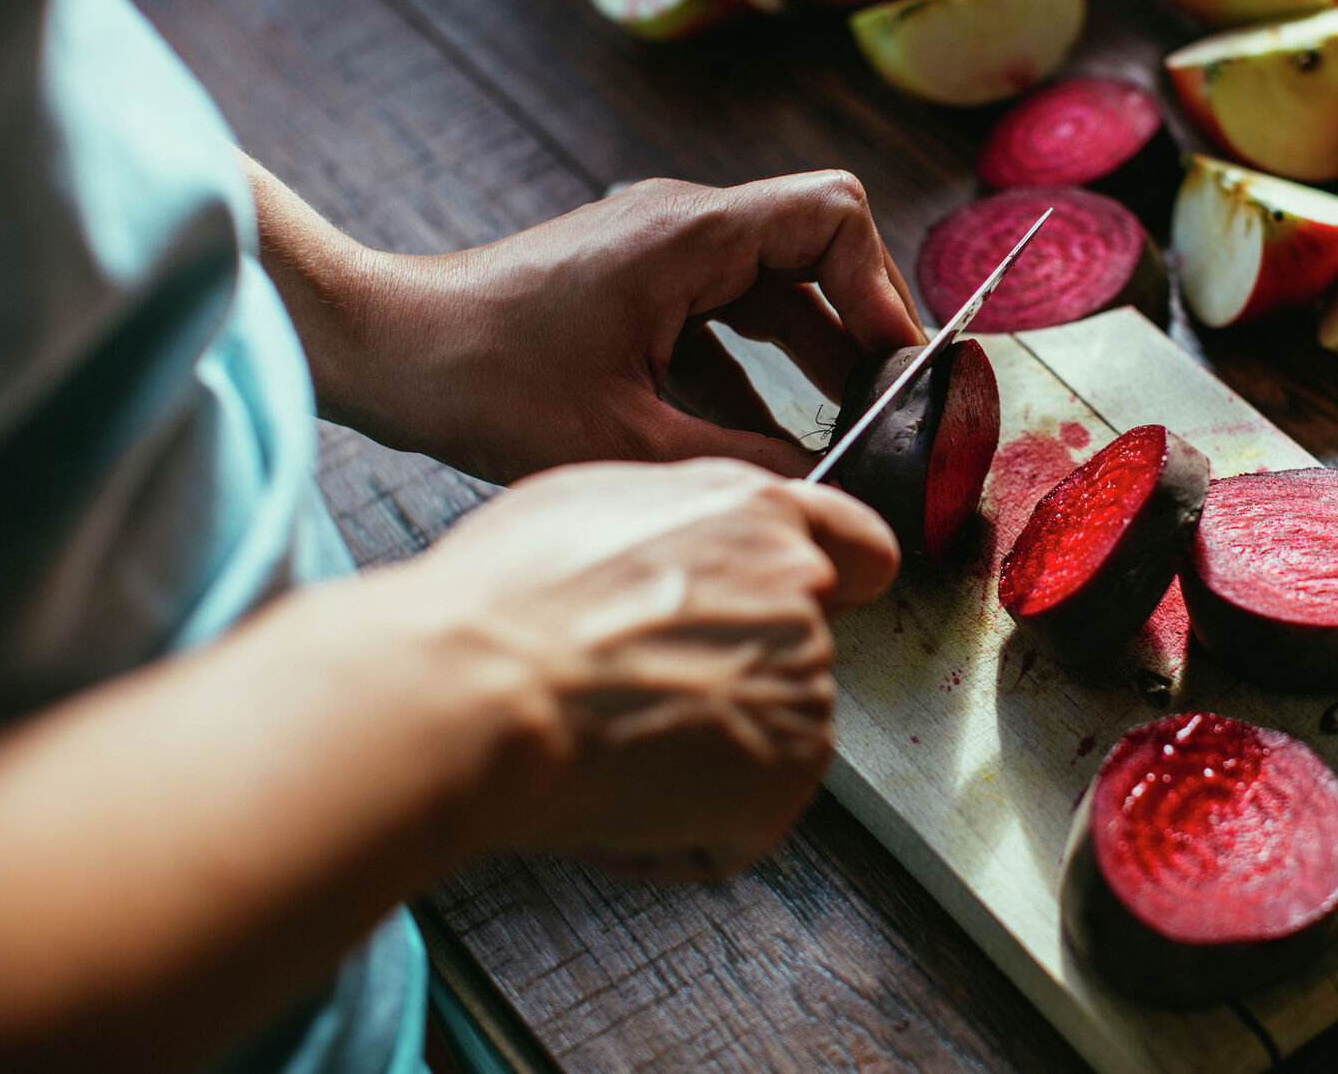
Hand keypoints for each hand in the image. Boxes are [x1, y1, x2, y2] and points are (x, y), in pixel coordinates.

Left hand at [265, 167, 924, 483]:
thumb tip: (819, 488)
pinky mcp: (633, 284)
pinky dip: (755, 369)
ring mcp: (656, 251)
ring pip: (771, 287)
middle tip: (886, 404)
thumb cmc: (485, 379)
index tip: (894, 364)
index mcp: (690, 234)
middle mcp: (681, 224)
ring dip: (811, 353)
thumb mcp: (625, 440)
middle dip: (858, 326)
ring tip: (845, 426)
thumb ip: (739, 459)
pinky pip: (723, 315)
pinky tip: (767, 438)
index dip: (880, 286)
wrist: (385, 351)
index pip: (833, 215)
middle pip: (815, 249)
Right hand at [375, 457, 898, 876]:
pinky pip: (735, 821)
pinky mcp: (789, 771)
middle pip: (794, 654)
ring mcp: (804, 683)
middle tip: (632, 694)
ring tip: (606, 740)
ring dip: (699, 758)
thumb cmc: (505, 602)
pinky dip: (679, 831)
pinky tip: (614, 794)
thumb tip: (681, 558)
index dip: (840, 584)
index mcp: (756, 514)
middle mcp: (798, 591)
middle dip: (726, 682)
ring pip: (759, 739)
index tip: (830, 606)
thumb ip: (679, 527)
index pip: (858, 548)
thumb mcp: (594, 505)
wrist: (479, 690)